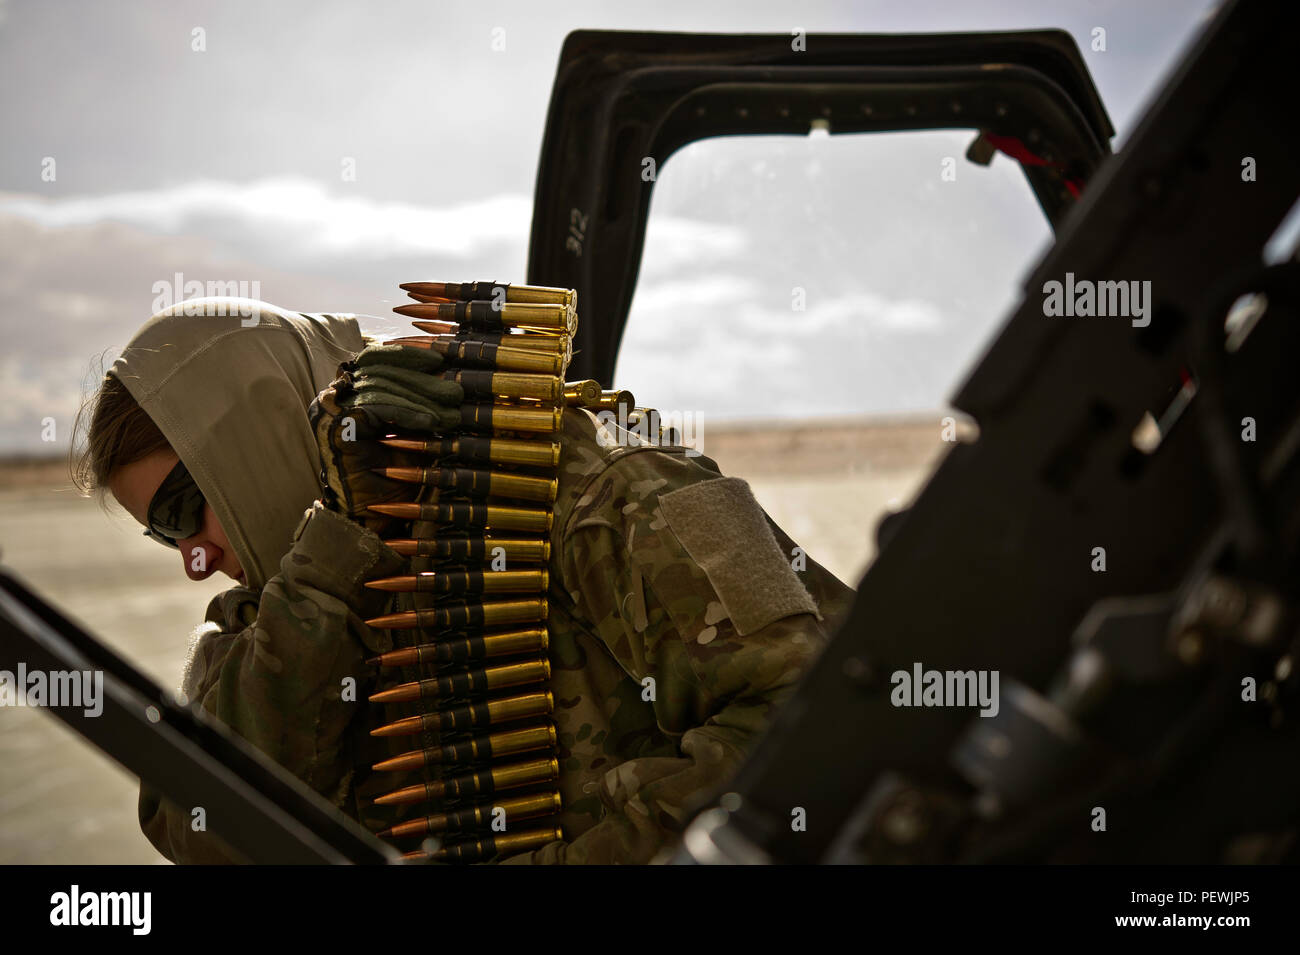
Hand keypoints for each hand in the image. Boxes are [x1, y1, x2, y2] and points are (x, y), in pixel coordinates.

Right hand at [309, 345, 463, 532]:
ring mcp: (330, 410)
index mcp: (348, 393)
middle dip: (421, 377)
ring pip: (381, 386)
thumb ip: (421, 405)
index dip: (407, 357)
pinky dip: (408, 412)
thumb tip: (449, 378)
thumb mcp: (414, 434)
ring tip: (452, 409)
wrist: (371, 518)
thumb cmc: (394, 479)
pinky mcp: (336, 426)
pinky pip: (377, 408)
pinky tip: (432, 423)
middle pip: (380, 370)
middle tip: (455, 391)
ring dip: (421, 396)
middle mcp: (334, 397)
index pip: (376, 361)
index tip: (441, 361)